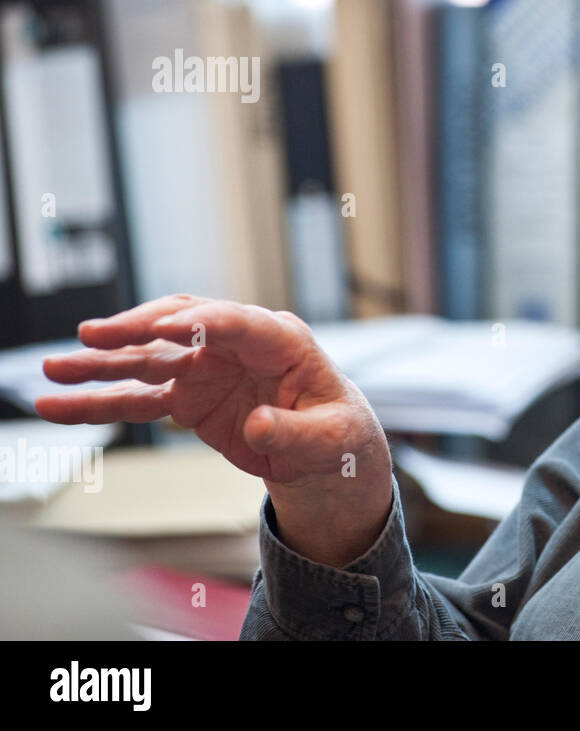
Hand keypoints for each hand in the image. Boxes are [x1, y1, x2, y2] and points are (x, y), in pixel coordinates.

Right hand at [36, 294, 393, 566]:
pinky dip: (99, 403)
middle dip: (137, 329)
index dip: (201, 322)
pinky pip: (138, 398)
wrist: (325, 448)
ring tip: (53, 368)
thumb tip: (258, 424)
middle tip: (92, 335)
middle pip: (181, 326)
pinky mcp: (188, 397)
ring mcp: (207, 369)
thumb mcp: (331, 441)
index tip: (162, 326)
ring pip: (148, 359)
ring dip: (102, 364)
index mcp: (282, 341)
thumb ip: (295, 432)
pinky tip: (58, 406)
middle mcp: (237, 346)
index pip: (238, 321)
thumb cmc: (336, 433)